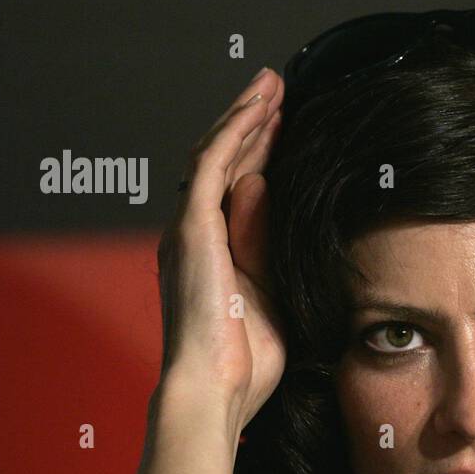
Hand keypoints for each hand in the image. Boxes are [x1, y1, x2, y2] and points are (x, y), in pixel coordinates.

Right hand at [156, 67, 286, 434]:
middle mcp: (195, 237)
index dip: (259, 151)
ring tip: (271, 85)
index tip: (284, 124)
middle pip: (223, 164)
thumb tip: (271, 194)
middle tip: (276, 89)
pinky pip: (212, 165)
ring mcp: (190, 230)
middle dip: (251, 122)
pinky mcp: (192, 229)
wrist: (217, 388)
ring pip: (215, 155)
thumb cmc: (247, 362)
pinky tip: (257, 108)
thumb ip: (271, 245)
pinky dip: (235, 132)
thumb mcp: (276, 293)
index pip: (237, 188)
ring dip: (244, 116)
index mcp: (214, 255)